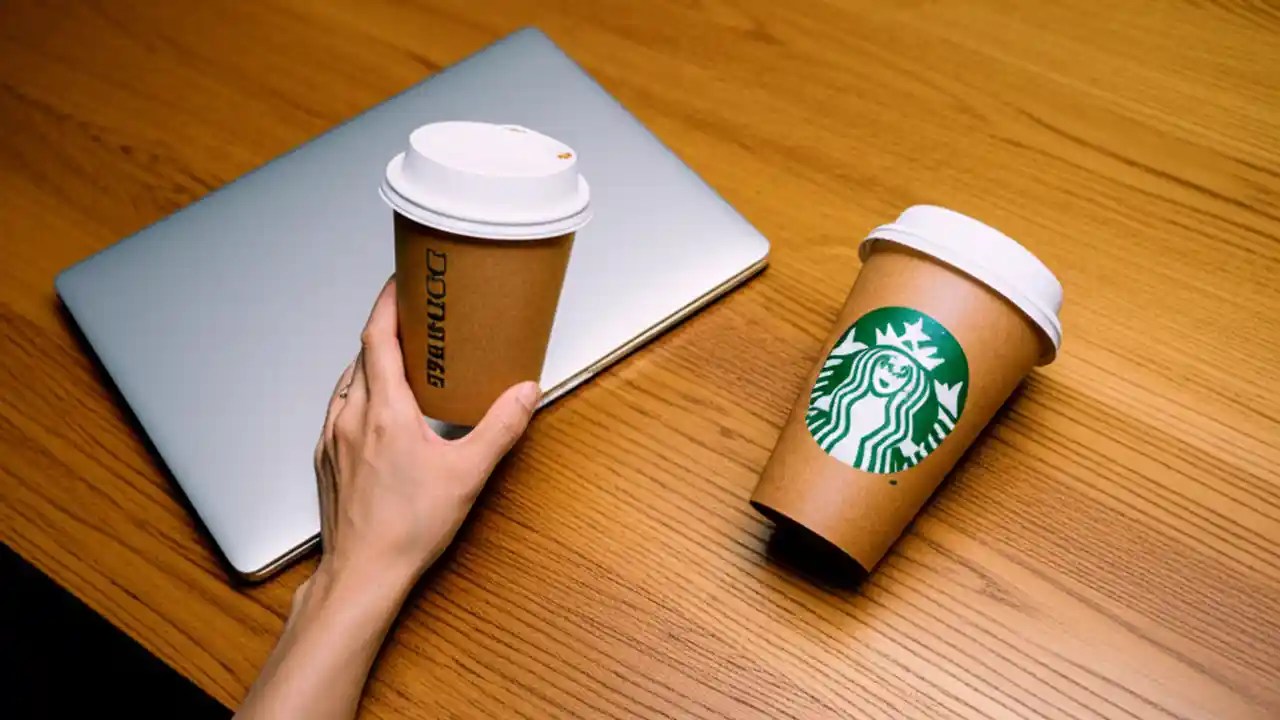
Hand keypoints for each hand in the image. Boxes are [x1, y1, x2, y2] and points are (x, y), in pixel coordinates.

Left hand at [313, 276, 539, 592]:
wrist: (362, 572)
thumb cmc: (407, 529)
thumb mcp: (468, 474)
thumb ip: (500, 427)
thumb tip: (526, 393)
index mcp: (384, 411)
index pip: (376, 337)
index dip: (387, 303)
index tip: (400, 282)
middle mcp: (351, 417)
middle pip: (362, 354)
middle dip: (386, 329)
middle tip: (413, 317)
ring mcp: (333, 438)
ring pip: (348, 382)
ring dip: (371, 363)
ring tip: (400, 360)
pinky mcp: (326, 459)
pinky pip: (340, 410)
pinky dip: (359, 394)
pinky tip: (380, 411)